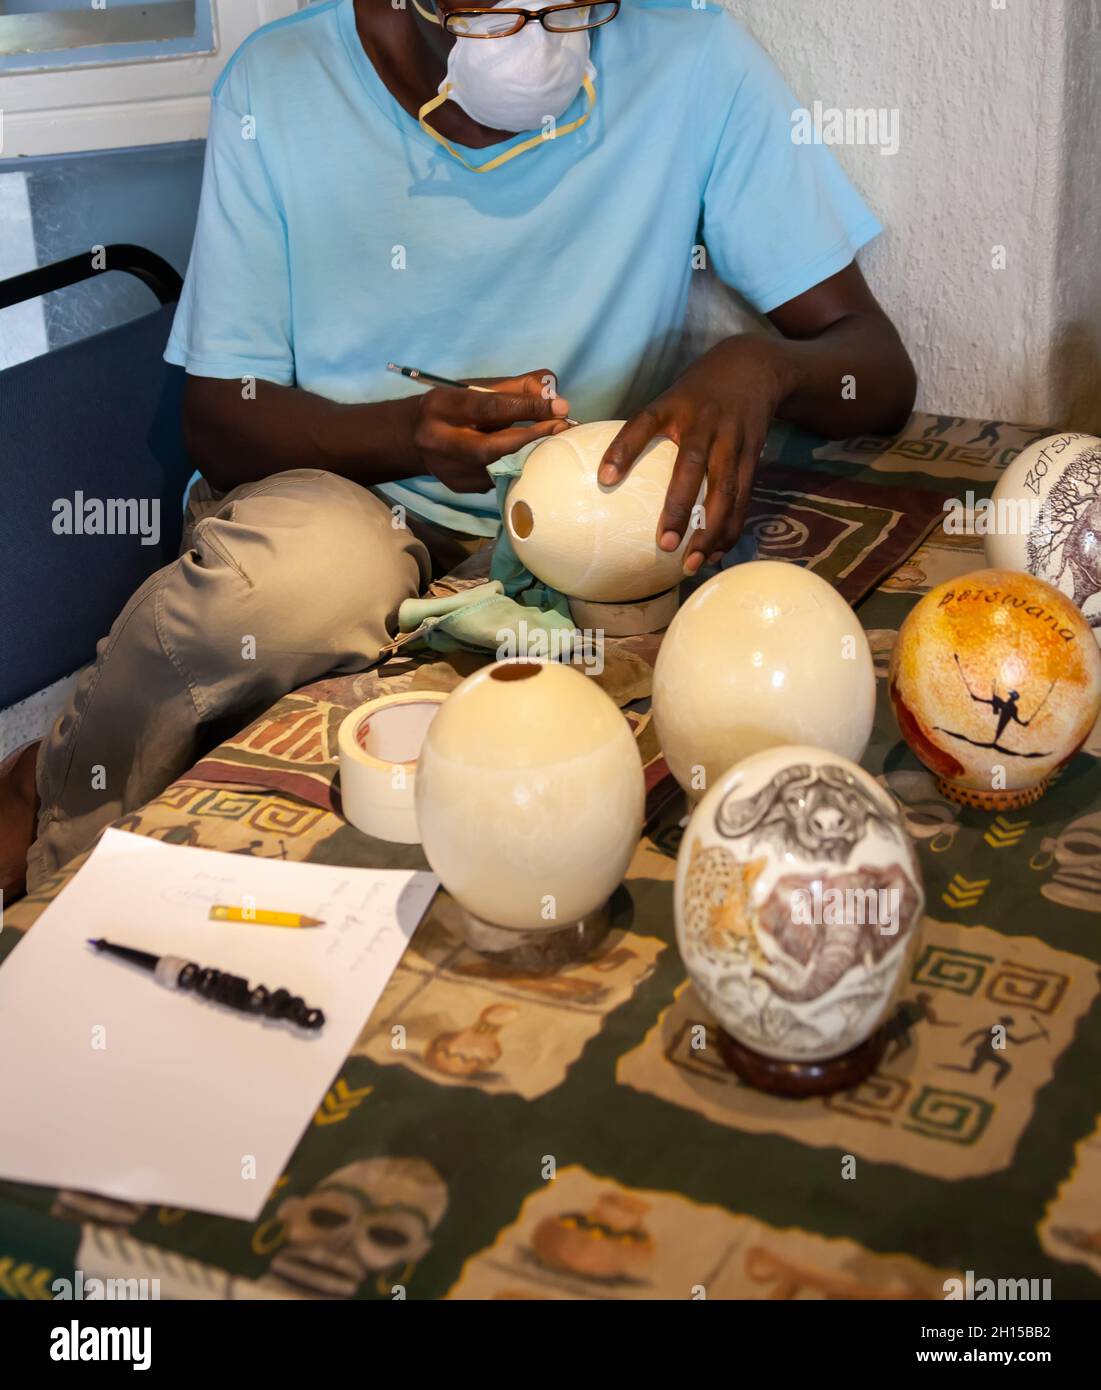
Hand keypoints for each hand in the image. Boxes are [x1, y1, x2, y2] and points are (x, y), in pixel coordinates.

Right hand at [410, 369, 571, 492]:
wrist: (416, 436)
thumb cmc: (456, 406)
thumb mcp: (479, 388)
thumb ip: (518, 387)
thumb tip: (555, 398)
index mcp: (441, 407)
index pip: (488, 407)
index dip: (526, 407)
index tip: (558, 408)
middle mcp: (438, 440)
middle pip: (491, 446)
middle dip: (530, 438)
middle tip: (560, 428)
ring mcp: (447, 468)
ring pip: (498, 467)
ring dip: (529, 455)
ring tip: (552, 443)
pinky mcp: (458, 486)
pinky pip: (495, 478)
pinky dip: (516, 467)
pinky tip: (528, 458)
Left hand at [598, 338, 785, 574]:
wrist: (753, 367)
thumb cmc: (697, 393)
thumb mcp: (669, 397)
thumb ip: (645, 430)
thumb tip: (608, 477)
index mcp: (673, 406)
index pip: (643, 424)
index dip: (624, 450)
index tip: (605, 480)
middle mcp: (704, 423)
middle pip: (691, 467)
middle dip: (679, 508)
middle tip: (664, 544)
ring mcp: (731, 439)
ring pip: (725, 489)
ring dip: (709, 529)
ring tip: (691, 563)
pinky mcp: (752, 455)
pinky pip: (743, 497)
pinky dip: (730, 527)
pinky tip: (715, 552)